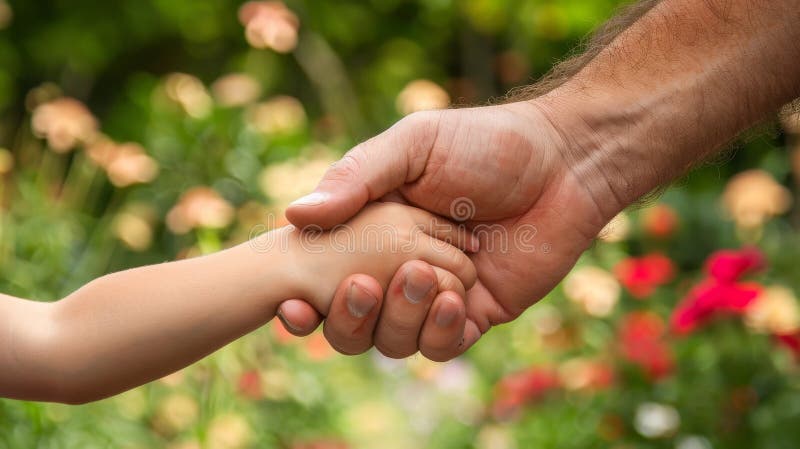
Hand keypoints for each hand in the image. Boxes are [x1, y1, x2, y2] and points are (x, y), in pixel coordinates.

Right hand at [284, 101, 611, 355]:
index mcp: (371, 233)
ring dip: (399, 318)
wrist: (563, 161)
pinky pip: (444, 347)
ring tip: (420, 274)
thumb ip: (357, 177)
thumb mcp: (412, 145)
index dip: (302, 302)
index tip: (291, 303)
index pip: (321, 280)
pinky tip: (452, 298)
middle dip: (350, 318)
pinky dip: (439, 332)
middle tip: (360, 284)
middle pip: (352, 325)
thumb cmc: (484, 143)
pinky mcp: (476, 314)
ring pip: (395, 341)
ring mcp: (435, 296)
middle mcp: (396, 271)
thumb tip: (294, 214)